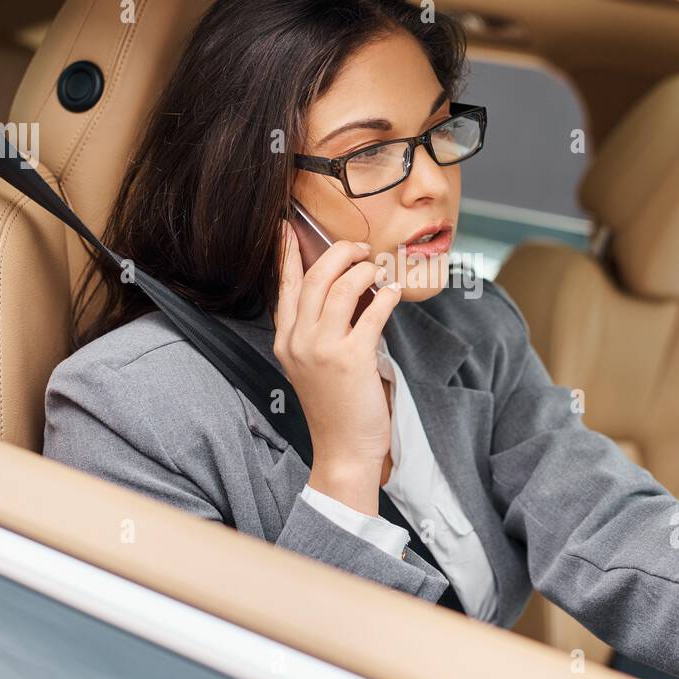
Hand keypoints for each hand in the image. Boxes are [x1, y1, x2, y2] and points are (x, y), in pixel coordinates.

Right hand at [272, 219, 401, 515]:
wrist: (343, 450)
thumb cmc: (335, 407)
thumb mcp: (312, 365)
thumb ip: (319, 330)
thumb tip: (346, 290)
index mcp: (286, 341)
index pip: (284, 287)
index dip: (287, 255)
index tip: (287, 228)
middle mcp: (299, 341)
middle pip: (314, 278)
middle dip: (339, 253)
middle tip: (358, 247)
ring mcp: (323, 349)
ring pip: (342, 287)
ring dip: (364, 270)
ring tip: (377, 269)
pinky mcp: (351, 358)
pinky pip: (372, 312)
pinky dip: (386, 296)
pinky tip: (394, 292)